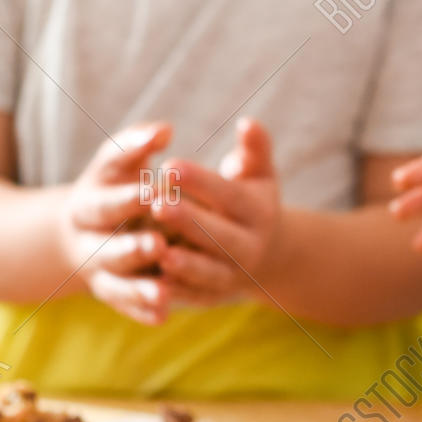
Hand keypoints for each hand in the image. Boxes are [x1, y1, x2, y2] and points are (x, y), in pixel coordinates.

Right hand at [58, 123, 173, 324]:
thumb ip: (137, 145)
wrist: (82, 229)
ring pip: (116, 281)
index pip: (108, 200)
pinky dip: (141, 311)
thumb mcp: (118, 163)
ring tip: (164, 293)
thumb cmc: (113, 185)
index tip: (155, 191)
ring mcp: (98, 269)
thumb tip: (164, 129)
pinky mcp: (110, 292)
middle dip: (132, 247)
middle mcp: (89, 239)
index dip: (129, 197)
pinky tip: (163, 316)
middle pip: (108, 246)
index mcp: (90, 203)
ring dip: (139, 288)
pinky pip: (126, 305)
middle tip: (158, 245)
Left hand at [150, 118, 281, 306]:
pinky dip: (176, 293)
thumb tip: (248, 123)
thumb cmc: (252, 202)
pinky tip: (153, 284)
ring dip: (186, 265)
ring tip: (160, 252)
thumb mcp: (258, 175)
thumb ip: (254, 150)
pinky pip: (194, 298)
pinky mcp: (215, 298)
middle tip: (157, 203)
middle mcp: (250, 247)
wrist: (268, 257)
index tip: (169, 164)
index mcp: (259, 212)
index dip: (200, 181)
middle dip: (189, 221)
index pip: (228, 195)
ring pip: (209, 272)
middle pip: (219, 235)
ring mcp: (234, 276)